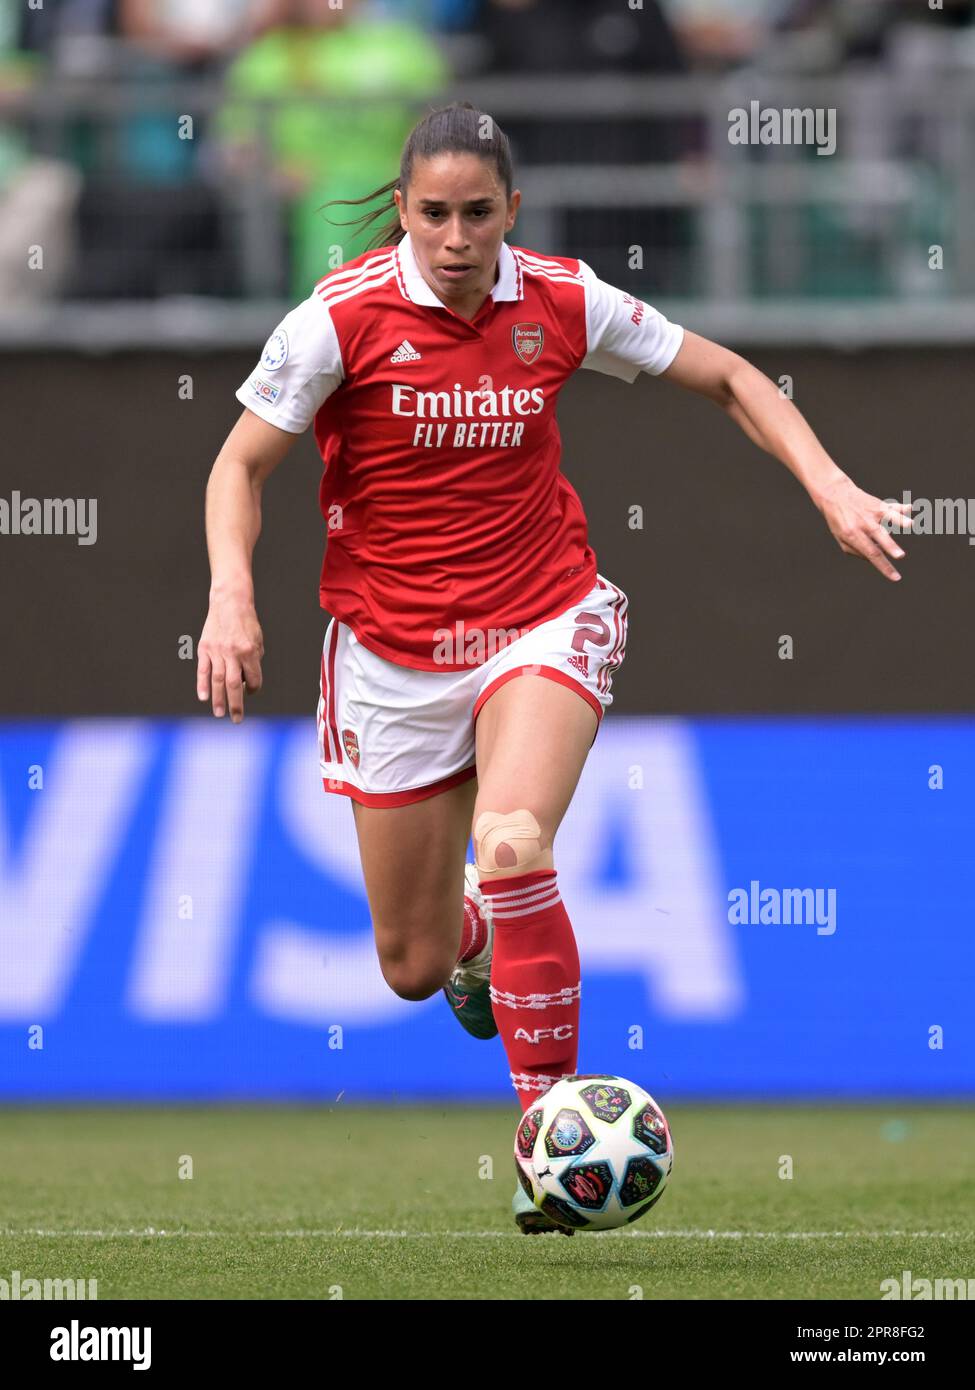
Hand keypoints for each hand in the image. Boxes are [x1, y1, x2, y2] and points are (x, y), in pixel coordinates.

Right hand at [197, 596, 263, 722]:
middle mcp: (233, 653)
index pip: (253, 679)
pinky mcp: (205, 648)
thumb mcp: (257, 641)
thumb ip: (253, 662)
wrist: (230, 602)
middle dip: (236, 704)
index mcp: (249, 651)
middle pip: (234, 684)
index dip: (253, 688)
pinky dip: (202, 684)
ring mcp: (217, 650)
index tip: (250, 691)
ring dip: (218, 699)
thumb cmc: (247, 624)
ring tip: (220, 714)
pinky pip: (203, 669)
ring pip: (217, 680)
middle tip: (236, 720)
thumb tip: (245, 683)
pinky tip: (203, 697)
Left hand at [815, 476, 912, 581]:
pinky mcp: (878, 504)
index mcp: (852, 535)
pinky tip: (910, 508)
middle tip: (900, 556)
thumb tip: (876, 560)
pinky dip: (902, 508)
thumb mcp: (841, 539)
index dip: (883, 567)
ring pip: (888, 517)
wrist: (835, 495)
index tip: (895, 577)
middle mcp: (863, 524)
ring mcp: (872, 513)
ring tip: (910, 525)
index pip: (870, 554)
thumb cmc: (839, 521)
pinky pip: (892, 506)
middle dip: (890, 547)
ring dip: (900, 521)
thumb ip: (857, 551)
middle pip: (879, 536)